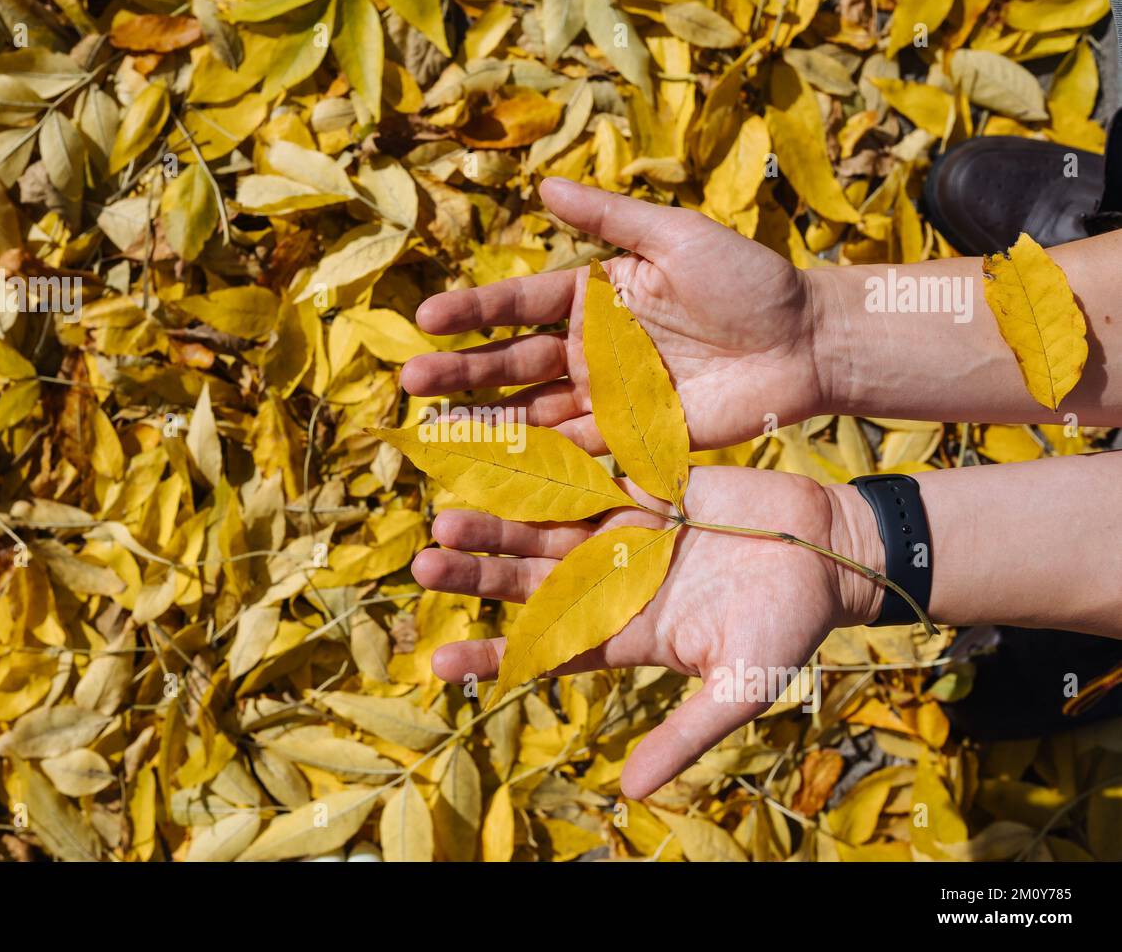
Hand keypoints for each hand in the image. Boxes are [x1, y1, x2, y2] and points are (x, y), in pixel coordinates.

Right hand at [401, 178, 829, 452]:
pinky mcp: (634, 437)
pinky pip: (577, 451)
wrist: (804, 342)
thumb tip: (540, 186)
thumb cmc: (746, 280)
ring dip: (486, 422)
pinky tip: (495, 467)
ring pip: (533, 412)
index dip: (472, 312)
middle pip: (512, 363)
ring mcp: (608, 396)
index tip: (426, 317)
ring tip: (435, 430)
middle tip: (412, 382)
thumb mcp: (675, 236)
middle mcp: (590, 348)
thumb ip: (609, 217)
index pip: (518, 305)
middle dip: (462, 373)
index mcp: (593, 297)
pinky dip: (537, 460)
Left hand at [415, 466, 883, 797]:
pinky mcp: (644, 487)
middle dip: (479, 575)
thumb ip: (685, 734)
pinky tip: (502, 459)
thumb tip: (632, 793)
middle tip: (425, 565)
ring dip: (499, 521)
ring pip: (546, 527)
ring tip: (447, 516)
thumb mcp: (738, 689)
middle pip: (531, 580)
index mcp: (626, 632)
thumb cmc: (789, 627)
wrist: (829, 550)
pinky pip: (587, 477)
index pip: (546, 648)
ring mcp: (625, 533)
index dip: (494, 655)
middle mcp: (612, 583)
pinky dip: (547, 471)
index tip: (440, 663)